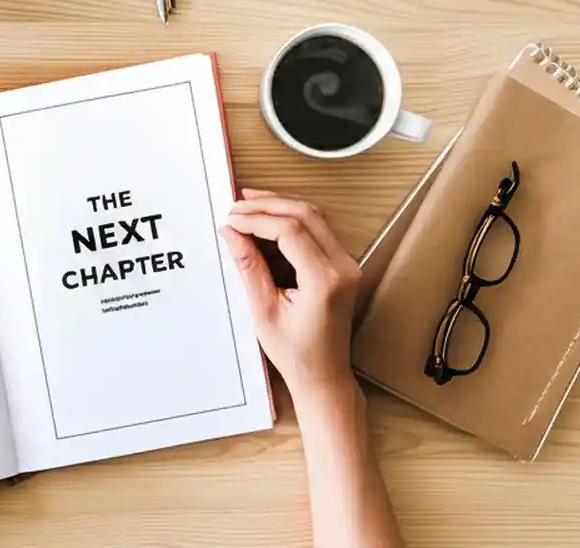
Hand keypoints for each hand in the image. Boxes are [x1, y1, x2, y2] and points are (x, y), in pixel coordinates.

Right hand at [221, 189, 362, 401]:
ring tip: (249, 205)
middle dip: (268, 204)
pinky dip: (292, 220)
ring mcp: (347, 264)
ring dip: (280, 206)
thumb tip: (232, 233)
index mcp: (323, 281)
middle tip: (237, 203)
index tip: (232, 219)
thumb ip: (249, 267)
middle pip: (305, 214)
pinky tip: (268, 220)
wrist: (324, 375)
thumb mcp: (264, 310)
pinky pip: (318, 229)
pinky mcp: (343, 265)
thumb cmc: (296, 353)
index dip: (257, 219)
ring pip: (314, 216)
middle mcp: (342, 267)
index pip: (289, 231)